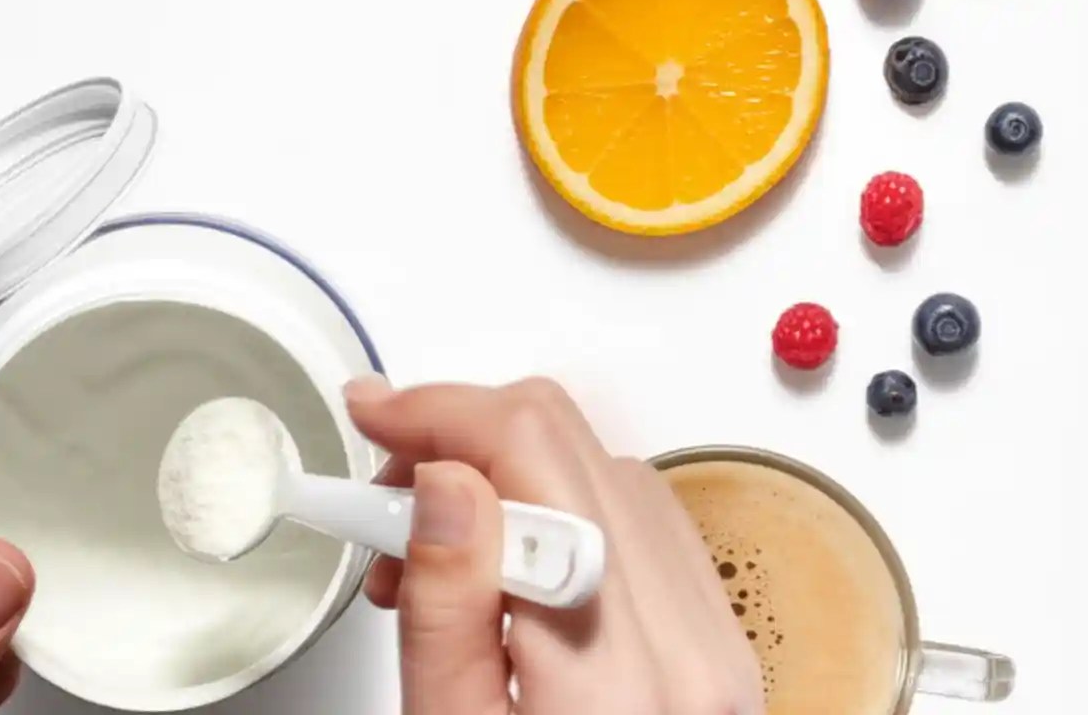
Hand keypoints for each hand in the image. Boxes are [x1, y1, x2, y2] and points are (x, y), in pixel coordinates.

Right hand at [346, 375, 762, 714]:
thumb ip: (453, 608)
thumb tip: (447, 483)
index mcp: (621, 672)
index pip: (534, 460)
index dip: (440, 415)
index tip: (372, 424)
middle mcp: (691, 637)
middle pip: (571, 441)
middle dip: (459, 434)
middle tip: (386, 494)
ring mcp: (715, 629)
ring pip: (602, 465)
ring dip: (503, 470)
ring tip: (428, 547)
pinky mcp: (713, 627)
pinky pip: (634, 513)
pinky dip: (555, 504)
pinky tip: (500, 555)